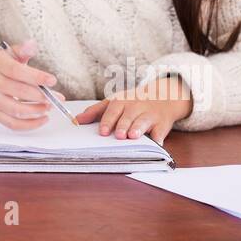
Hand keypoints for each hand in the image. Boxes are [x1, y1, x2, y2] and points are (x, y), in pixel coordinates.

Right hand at [0, 39, 64, 131]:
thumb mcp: (7, 53)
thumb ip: (22, 50)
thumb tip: (32, 45)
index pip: (18, 72)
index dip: (37, 77)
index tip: (52, 81)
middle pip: (20, 92)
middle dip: (42, 96)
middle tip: (56, 97)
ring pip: (17, 110)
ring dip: (37, 111)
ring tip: (49, 107)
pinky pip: (12, 124)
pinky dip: (29, 125)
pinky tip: (41, 119)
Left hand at [72, 74, 192, 143]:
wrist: (163, 96)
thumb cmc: (133, 102)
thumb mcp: (114, 102)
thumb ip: (95, 111)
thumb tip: (76, 120)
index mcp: (122, 101)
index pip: (113, 110)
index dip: (108, 120)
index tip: (103, 131)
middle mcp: (136, 107)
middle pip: (128, 115)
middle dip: (123, 125)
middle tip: (119, 135)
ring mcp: (150, 114)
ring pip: (144, 120)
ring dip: (139, 128)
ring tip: (133, 136)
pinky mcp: (162, 123)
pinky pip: (161, 130)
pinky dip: (159, 137)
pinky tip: (156, 143)